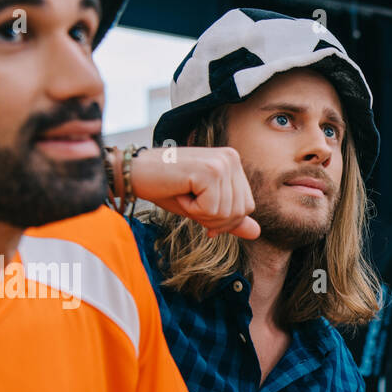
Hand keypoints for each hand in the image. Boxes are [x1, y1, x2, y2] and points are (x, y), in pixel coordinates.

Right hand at [129, 146, 260, 238]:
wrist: (135, 174)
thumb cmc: (167, 188)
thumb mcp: (203, 207)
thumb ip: (230, 218)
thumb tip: (256, 233)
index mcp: (233, 162)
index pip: (247, 207)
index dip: (223, 219)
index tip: (199, 206)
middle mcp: (231, 158)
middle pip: (240, 212)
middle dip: (213, 218)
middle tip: (189, 199)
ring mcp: (222, 163)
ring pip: (226, 213)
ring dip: (199, 213)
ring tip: (183, 193)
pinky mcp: (210, 171)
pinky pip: (211, 210)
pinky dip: (192, 209)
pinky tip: (179, 191)